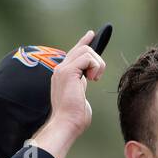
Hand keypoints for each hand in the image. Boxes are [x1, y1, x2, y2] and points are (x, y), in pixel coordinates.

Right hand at [31, 30, 106, 157]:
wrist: (66, 124)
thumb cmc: (74, 118)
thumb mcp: (81, 97)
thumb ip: (82, 85)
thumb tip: (88, 80)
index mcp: (63, 74)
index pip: (74, 52)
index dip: (84, 42)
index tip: (92, 34)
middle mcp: (60, 69)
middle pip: (83, 49)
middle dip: (97, 60)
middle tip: (96, 78)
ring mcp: (62, 69)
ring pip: (87, 51)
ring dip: (97, 64)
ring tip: (95, 80)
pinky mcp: (68, 71)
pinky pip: (87, 57)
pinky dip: (95, 67)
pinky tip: (93, 79)